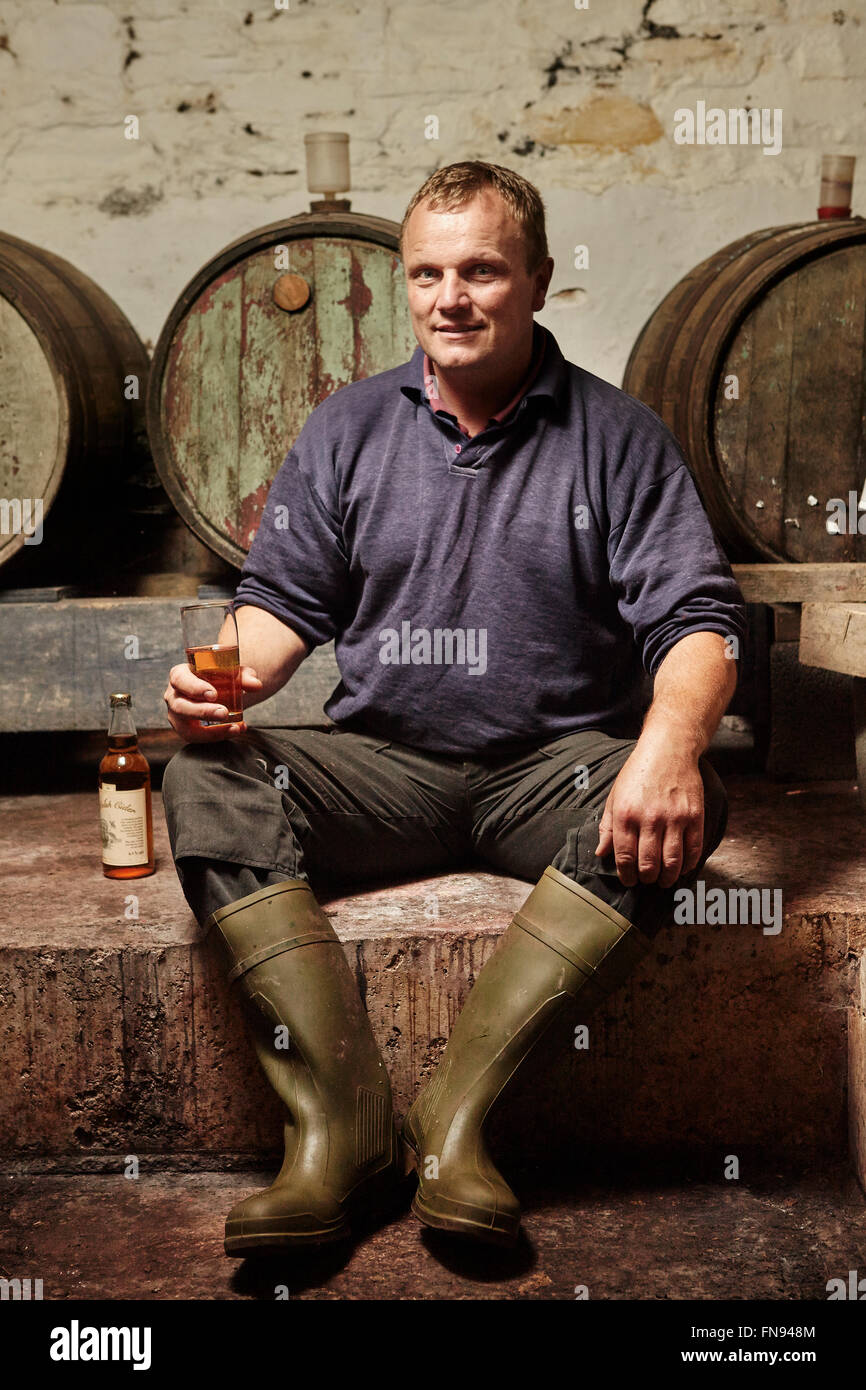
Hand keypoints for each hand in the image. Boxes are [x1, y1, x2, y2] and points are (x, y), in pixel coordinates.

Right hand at [163, 663, 262, 742]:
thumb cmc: (221, 676)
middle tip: (223, 713)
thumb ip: (245, 677)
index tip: (214, 695)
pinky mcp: (186, 728)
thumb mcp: (234, 672)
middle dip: (202, 712)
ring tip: (234, 727)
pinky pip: (197, 737)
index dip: (194, 688)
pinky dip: (217, 736)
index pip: (180, 680)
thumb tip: (256, 685)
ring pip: (185, 728)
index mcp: (180, 675)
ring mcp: (178, 714)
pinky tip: (236, 729)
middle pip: (180, 706)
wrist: (219, 687)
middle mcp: (174, 695)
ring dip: (210, 731)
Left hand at [595, 740, 704, 889]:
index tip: (628, 880)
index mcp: (625, 815)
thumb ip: (607, 827)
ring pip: (672, 862)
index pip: (625, 857)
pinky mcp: (694, 816)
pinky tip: (682, 867)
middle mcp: (649, 818)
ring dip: (667, 877)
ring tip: (663, 879)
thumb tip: (601, 853)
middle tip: (647, 879)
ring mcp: (674, 818)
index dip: (626, 875)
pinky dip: (688, 864)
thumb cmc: (638, 772)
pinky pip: (693, 849)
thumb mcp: (615, 796)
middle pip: (649, 864)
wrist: (668, 749)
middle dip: (647, 878)